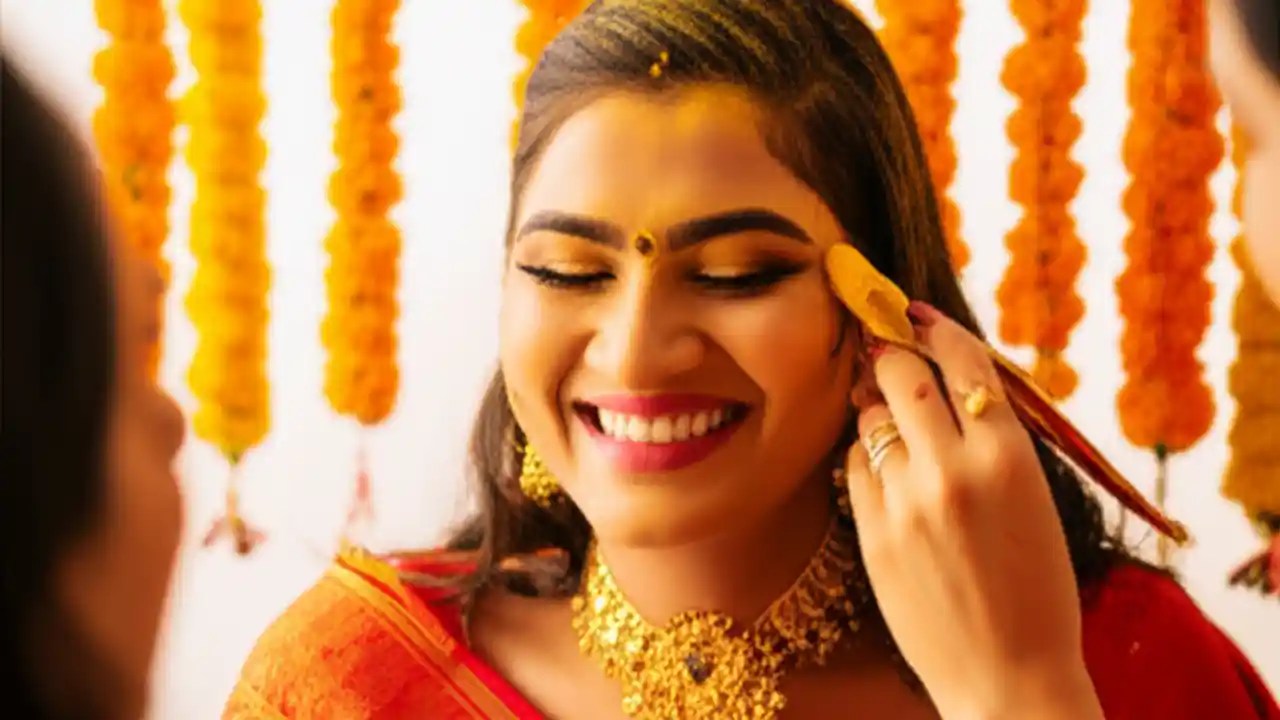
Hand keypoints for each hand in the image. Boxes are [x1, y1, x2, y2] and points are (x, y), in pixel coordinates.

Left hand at [843, 302, 1102, 719]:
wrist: (1008, 674)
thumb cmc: (1035, 588)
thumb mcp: (1033, 499)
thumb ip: (990, 439)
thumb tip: (942, 380)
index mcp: (1008, 456)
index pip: (961, 361)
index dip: (932, 328)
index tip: (911, 312)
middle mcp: (952, 469)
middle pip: (900, 375)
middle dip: (888, 354)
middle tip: (880, 346)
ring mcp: (905, 501)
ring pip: (870, 419)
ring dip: (876, 411)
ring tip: (890, 422)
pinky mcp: (872, 532)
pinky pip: (853, 467)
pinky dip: (865, 459)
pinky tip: (883, 472)